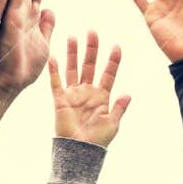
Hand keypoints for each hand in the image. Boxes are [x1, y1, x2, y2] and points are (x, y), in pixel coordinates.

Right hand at [48, 33, 129, 147]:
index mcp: (102, 97)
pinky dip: (54, 71)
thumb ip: (119, 108)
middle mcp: (87, 92)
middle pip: (89, 66)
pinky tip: (54, 57)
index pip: (108, 74)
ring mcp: (73, 95)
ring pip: (73, 69)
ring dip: (73, 54)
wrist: (80, 152)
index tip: (117, 46)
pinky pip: (56, 83)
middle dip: (92, 50)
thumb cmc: (98, 140)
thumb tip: (128, 94)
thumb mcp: (113, 124)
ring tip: (73, 37)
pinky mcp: (60, 101)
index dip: (112, 61)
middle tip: (93, 32)